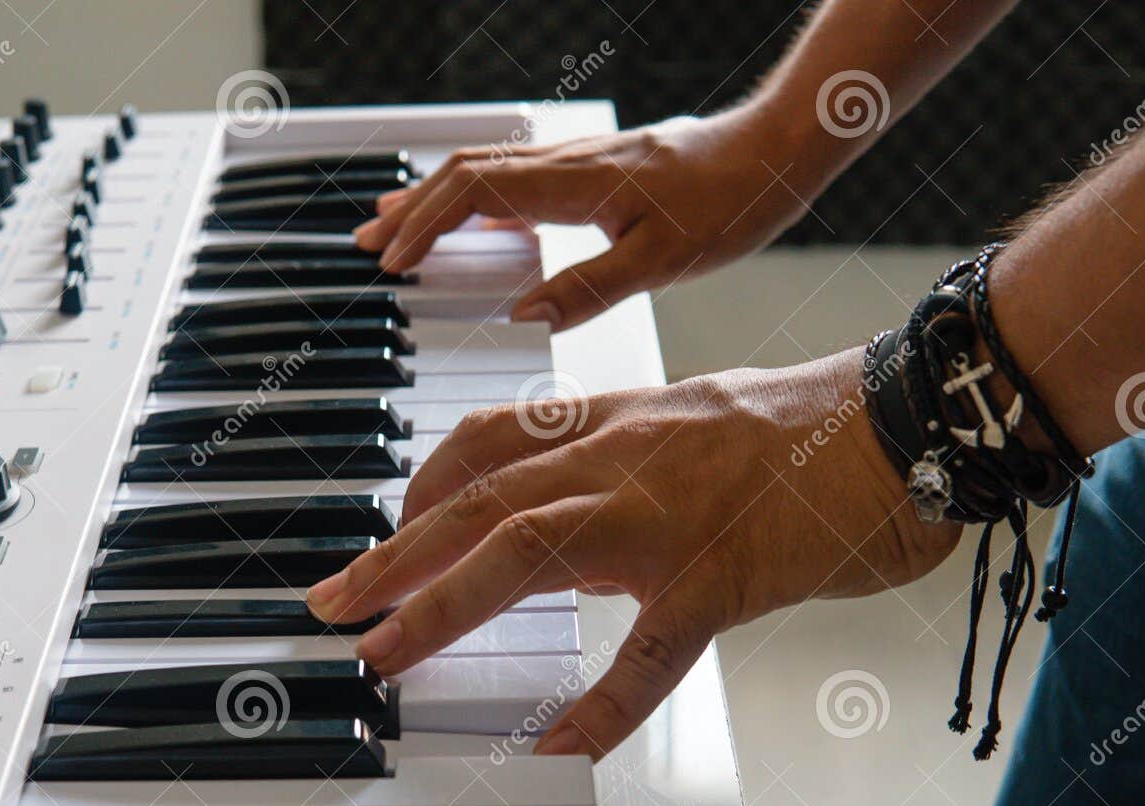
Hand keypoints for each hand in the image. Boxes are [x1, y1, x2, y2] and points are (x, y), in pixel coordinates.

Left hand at [305, 350, 959, 757]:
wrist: (912, 415)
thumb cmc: (811, 425)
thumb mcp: (693, 416)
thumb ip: (624, 449)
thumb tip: (570, 494)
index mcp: (616, 419)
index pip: (488, 443)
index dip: (421, 489)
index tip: (388, 533)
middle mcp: (623, 458)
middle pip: (477, 499)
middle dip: (393, 555)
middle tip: (333, 604)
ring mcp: (668, 517)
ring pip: (525, 551)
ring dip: (440, 607)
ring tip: (384, 655)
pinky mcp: (723, 577)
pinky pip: (646, 655)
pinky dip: (598, 708)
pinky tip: (556, 748)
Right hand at [354, 106, 825, 330]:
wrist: (774, 151)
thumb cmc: (729, 200)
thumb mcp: (661, 262)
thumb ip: (588, 289)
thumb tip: (523, 315)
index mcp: (575, 183)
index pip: (474, 192)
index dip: (427, 225)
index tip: (395, 260)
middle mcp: (569, 164)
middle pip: (467, 175)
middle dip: (413, 209)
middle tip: (371, 241)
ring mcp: (580, 163)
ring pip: (489, 172)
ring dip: (438, 199)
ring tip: (399, 226)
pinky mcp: (596, 169)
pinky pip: (518, 178)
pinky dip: (479, 199)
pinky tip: (474, 220)